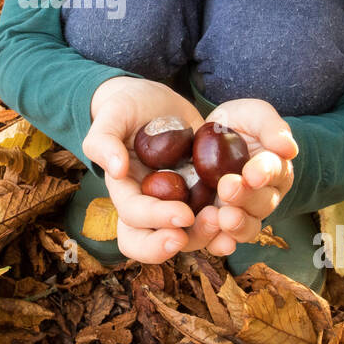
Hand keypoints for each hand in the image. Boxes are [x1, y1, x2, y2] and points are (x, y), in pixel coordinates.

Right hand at [82, 76, 223, 263]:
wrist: (153, 102)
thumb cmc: (126, 108)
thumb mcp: (111, 115)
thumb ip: (103, 141)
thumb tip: (115, 170)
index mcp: (125, 191)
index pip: (133, 216)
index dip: (155, 221)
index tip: (182, 215)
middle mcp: (150, 206)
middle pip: (160, 240)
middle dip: (186, 239)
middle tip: (212, 222)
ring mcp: (177, 203)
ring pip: (190, 235)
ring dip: (209, 234)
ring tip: (228, 218)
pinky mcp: (200, 195)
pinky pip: (212, 219)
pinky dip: (225, 225)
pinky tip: (239, 217)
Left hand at [194, 99, 297, 256]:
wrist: (205, 139)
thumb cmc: (236, 123)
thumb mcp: (253, 115)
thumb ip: (271, 127)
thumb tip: (289, 148)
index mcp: (275, 168)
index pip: (275, 171)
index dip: (265, 172)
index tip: (253, 172)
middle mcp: (263, 195)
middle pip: (263, 203)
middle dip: (247, 197)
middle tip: (228, 186)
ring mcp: (240, 212)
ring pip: (248, 227)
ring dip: (238, 225)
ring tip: (223, 217)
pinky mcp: (217, 223)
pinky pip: (223, 240)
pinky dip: (221, 243)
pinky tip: (214, 241)